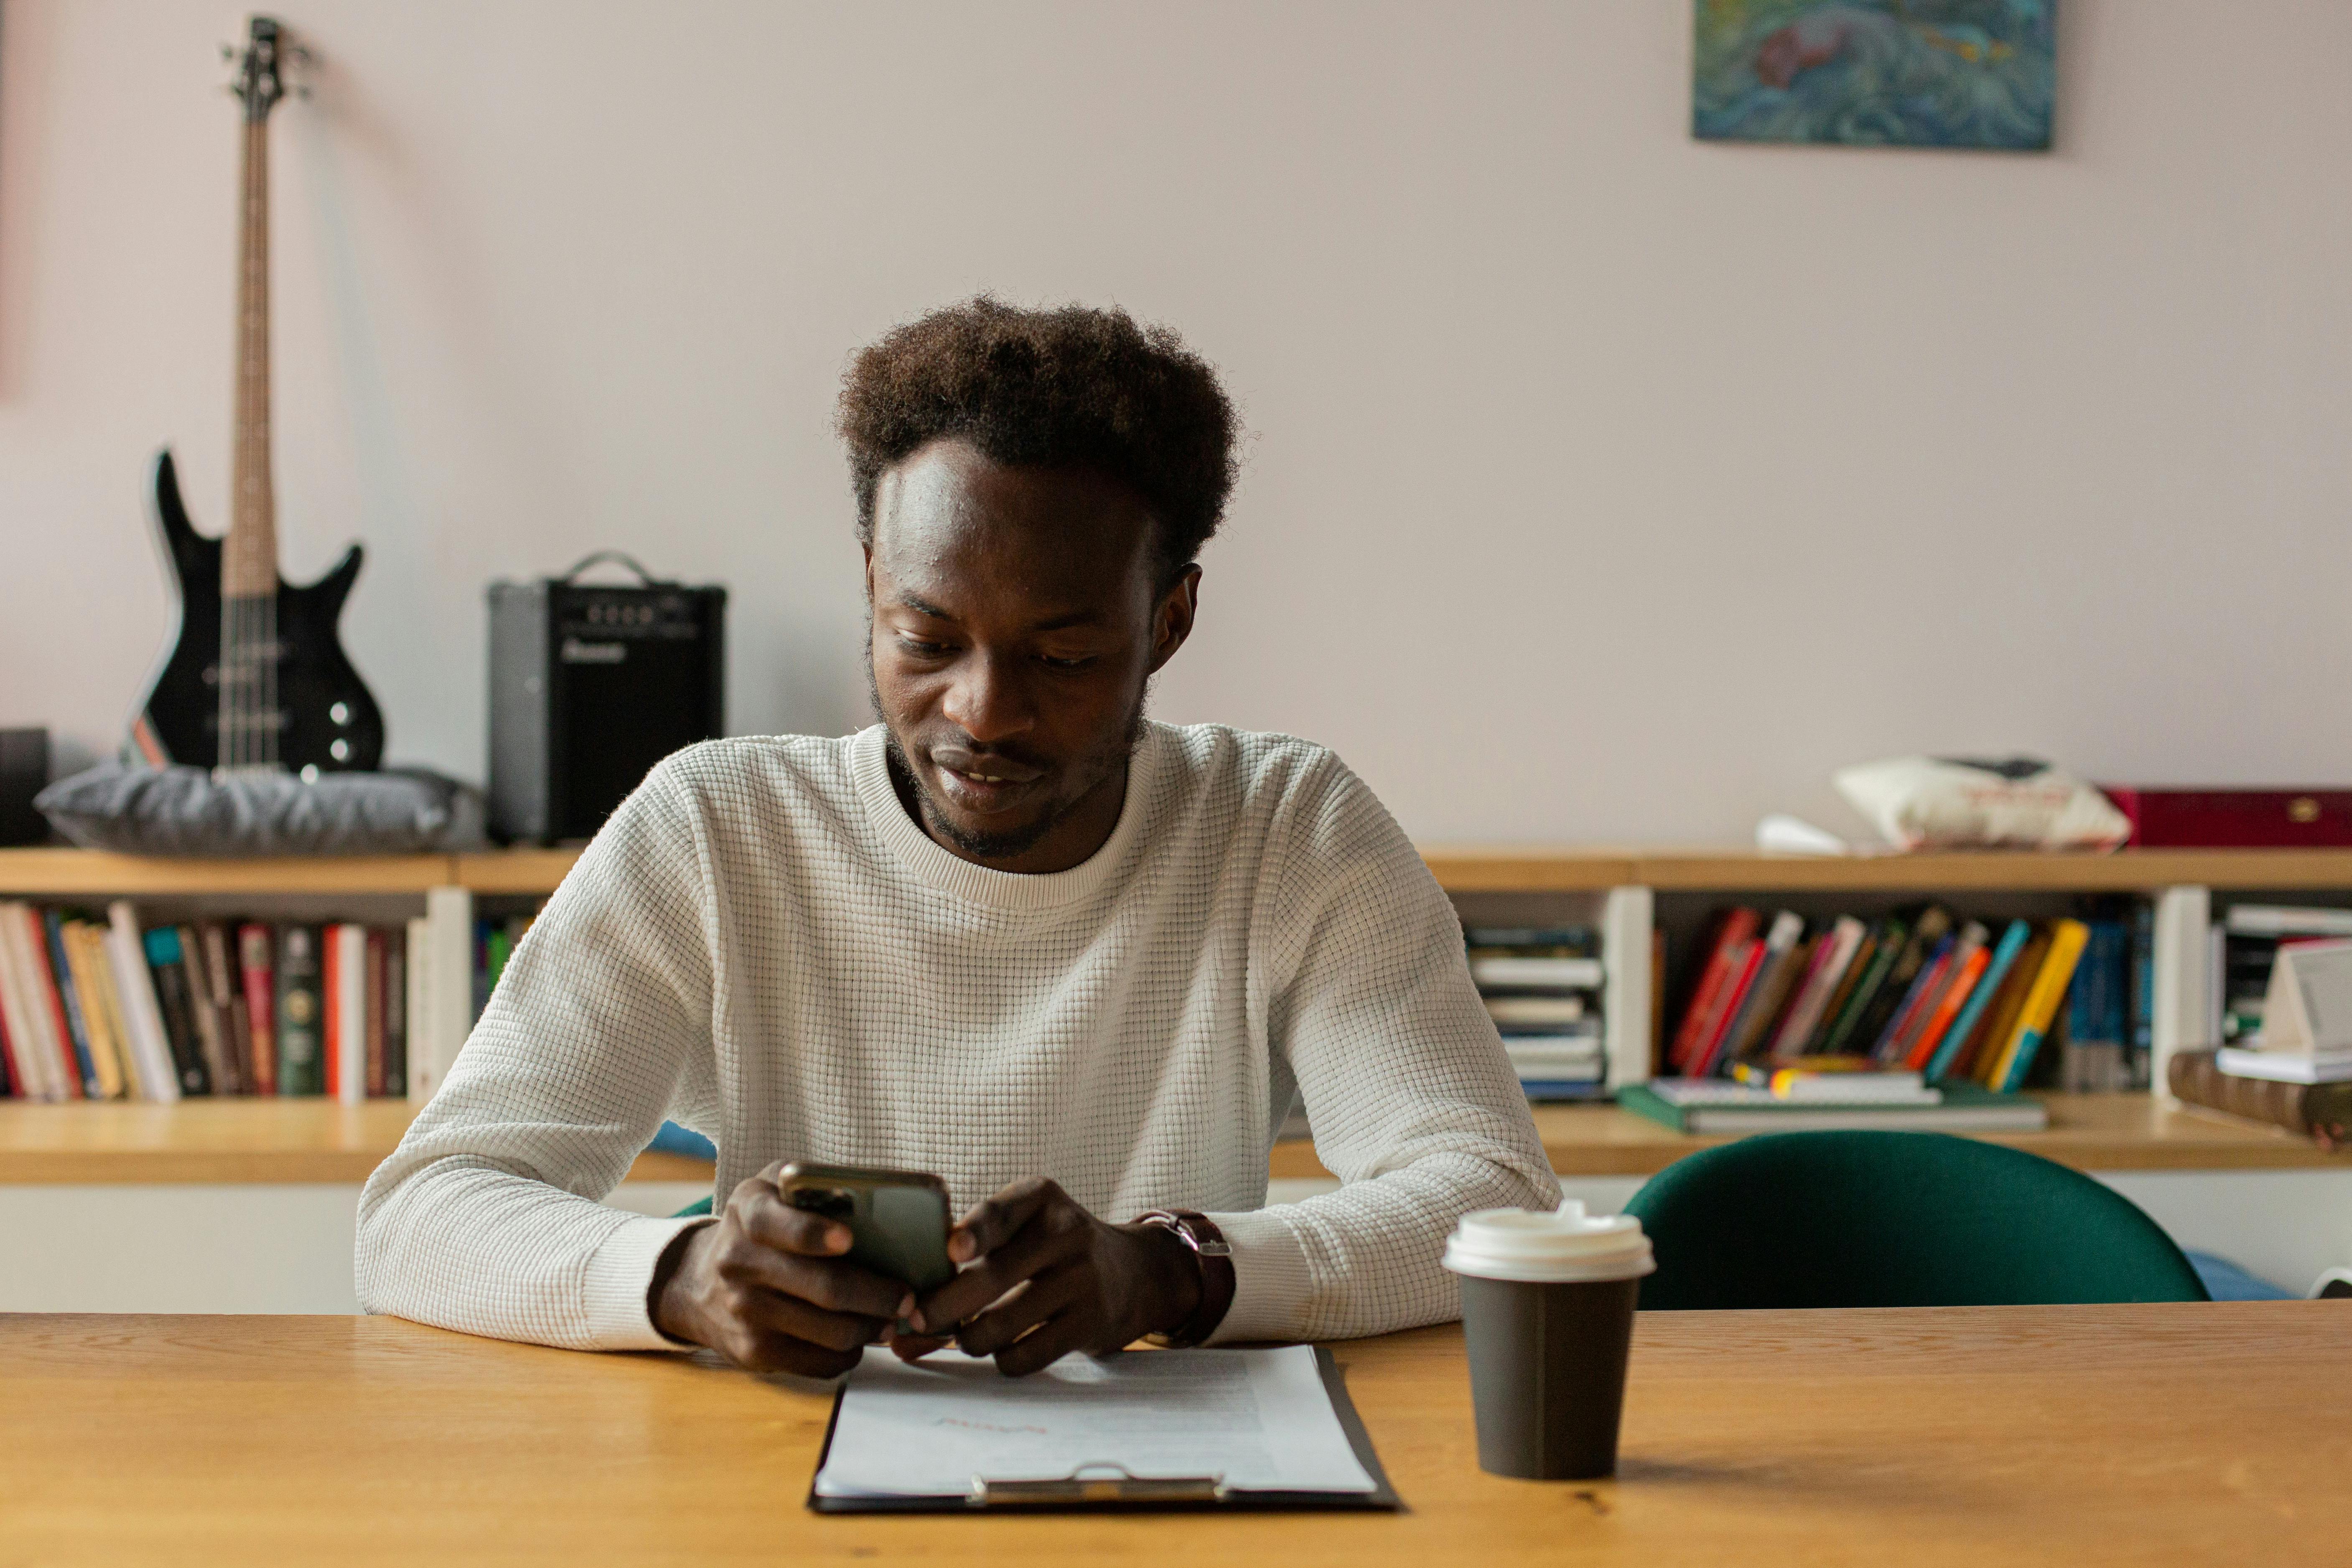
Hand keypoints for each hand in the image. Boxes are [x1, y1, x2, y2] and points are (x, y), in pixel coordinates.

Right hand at [649, 1162, 913, 1376]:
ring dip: (872, 1328)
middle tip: (908, 1298)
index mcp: (749, 1211)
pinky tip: (859, 1337)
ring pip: (829, 1331)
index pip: (779, 1224)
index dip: (814, 1233)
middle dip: (877, 1296)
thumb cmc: (763, 1226)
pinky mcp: (753, 1352)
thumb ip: (816, 1187)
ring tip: (893, 1319)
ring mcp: (744, 1311)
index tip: (849, 1239)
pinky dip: (848, 1352)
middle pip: (823, 1288)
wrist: (698, 1281)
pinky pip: (818, 1361)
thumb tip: (884, 1202)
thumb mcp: (775, 1189)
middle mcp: (739, 1262)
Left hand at [898, 1177, 1201, 1376]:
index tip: (952, 1251)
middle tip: (917, 1321)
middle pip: (991, 1278)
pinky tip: (1004, 1350)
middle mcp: (1066, 1232)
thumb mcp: (1022, 1232)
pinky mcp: (1091, 1322)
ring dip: (970, 1340)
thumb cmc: (1049, 1252)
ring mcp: (1082, 1278)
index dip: (975, 1232)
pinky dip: (1003, 1360)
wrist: (1132, 1272)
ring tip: (969, 1336)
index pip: (1001, 1211)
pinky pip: (1027, 1355)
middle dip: (942, 1308)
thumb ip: (967, 1265)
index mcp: (1040, 1197)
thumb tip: (901, 1338)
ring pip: (1002, 1325)